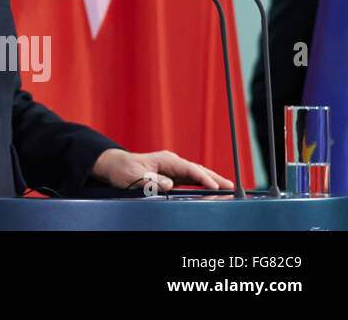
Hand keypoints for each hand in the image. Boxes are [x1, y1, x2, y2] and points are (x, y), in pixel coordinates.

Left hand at [91, 148, 234, 192]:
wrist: (115, 166)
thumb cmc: (124, 169)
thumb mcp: (135, 176)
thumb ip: (153, 180)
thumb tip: (170, 184)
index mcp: (165, 159)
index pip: (189, 169)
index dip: (203, 177)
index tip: (215, 187)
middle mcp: (172, 162)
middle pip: (197, 169)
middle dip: (214, 177)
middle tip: (231, 186)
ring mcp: (173, 168)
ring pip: (196, 174)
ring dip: (211, 180)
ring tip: (228, 187)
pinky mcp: (172, 175)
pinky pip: (190, 179)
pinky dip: (202, 182)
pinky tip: (212, 187)